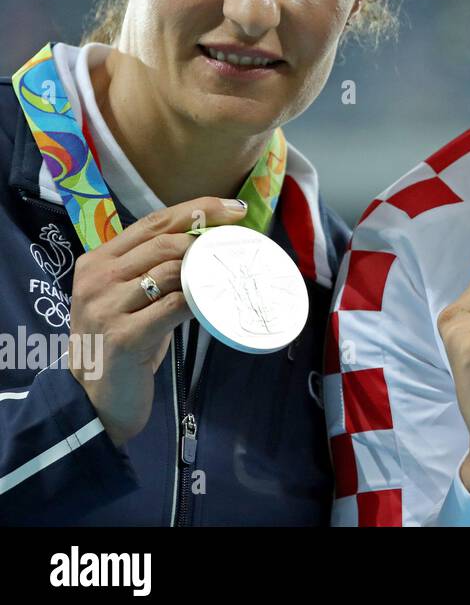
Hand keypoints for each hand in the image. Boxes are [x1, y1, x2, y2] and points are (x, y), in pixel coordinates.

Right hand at [69, 197, 249, 446]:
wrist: (94, 396)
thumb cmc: (122, 339)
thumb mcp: (132, 296)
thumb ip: (157, 267)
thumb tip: (211, 243)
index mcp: (97, 260)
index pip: (153, 222)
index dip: (197, 209)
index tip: (236, 208)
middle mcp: (97, 278)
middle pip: (164, 242)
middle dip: (208, 240)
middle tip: (239, 247)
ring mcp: (106, 306)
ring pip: (171, 271)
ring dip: (206, 272)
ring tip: (230, 276)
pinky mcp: (123, 336)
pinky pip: (174, 306)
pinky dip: (200, 301)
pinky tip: (216, 303)